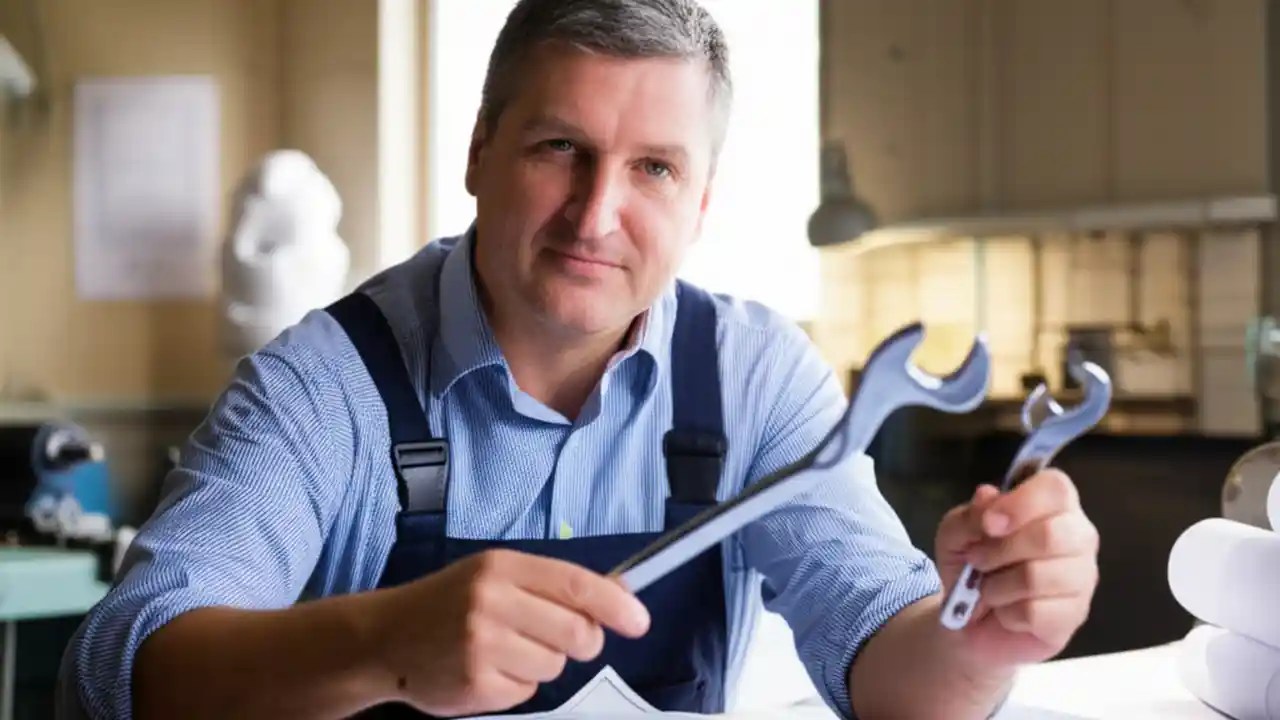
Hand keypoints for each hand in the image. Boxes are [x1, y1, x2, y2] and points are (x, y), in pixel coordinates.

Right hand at [374, 548, 650, 716]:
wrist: (384, 637)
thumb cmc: (450, 602)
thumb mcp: (496, 576)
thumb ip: (551, 585)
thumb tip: (618, 599)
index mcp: (501, 567)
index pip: (576, 585)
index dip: (616, 605)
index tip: (639, 621)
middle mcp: (491, 603)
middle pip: (578, 633)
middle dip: (582, 640)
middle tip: (559, 638)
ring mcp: (481, 647)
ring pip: (556, 665)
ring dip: (542, 662)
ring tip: (504, 649)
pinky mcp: (475, 686)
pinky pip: (527, 691)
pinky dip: (516, 685)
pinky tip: (486, 669)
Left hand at [935, 469, 1098, 669]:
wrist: (967, 620)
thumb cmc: (970, 566)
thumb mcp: (955, 534)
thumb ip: (970, 516)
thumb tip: (987, 496)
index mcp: (1053, 505)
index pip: (1056, 488)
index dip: (1021, 503)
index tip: (989, 523)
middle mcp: (1078, 536)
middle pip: (1052, 535)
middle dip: (1002, 550)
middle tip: (978, 560)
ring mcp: (1082, 578)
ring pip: (1039, 577)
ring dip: (998, 585)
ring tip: (987, 589)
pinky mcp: (1074, 615)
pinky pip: (1036, 613)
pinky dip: (1007, 613)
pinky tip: (1006, 611)